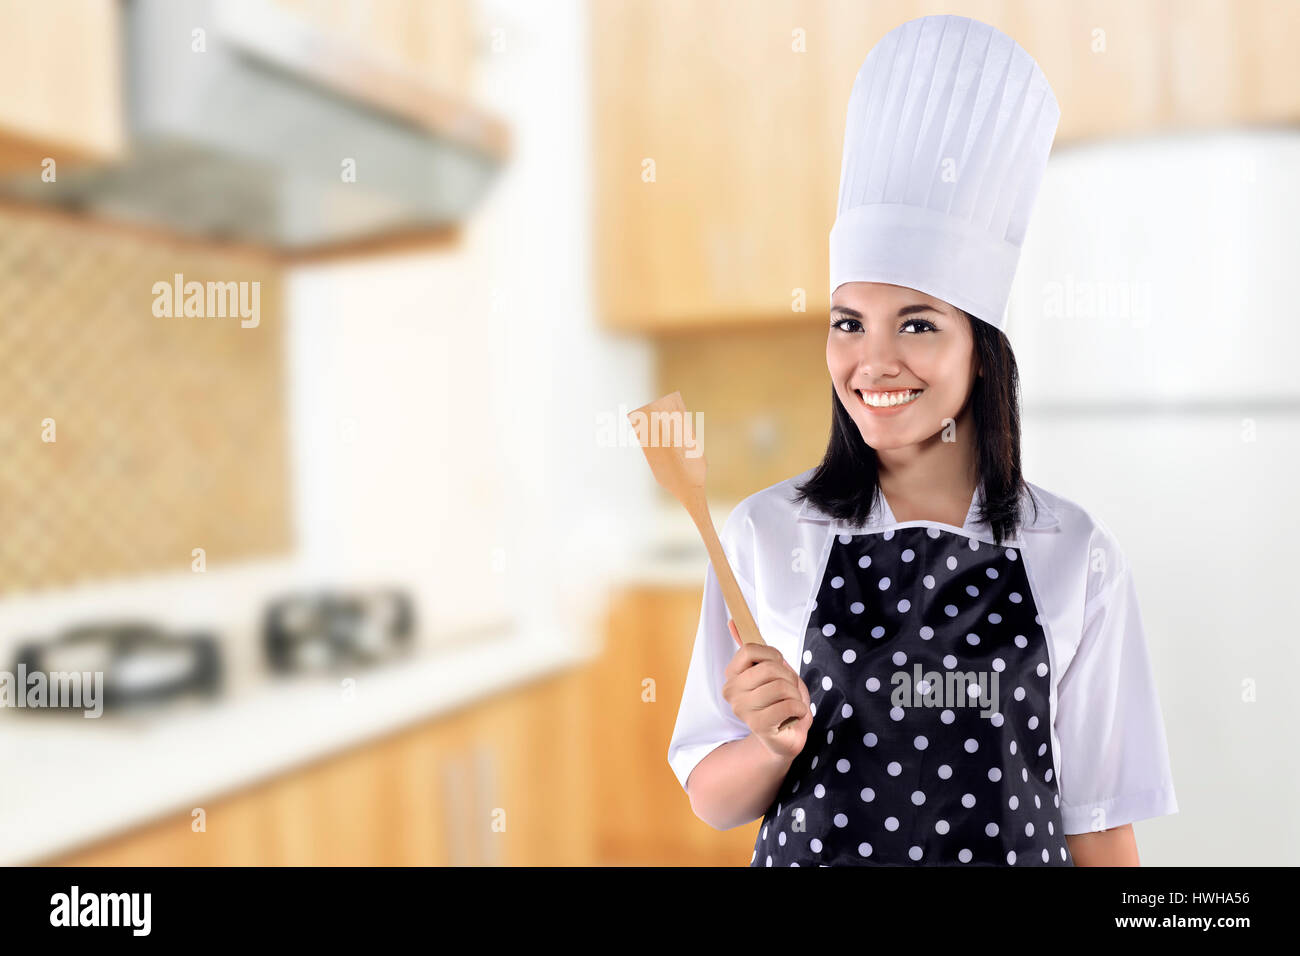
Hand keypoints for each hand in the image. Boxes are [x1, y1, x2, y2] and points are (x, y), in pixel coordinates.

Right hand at [722, 618, 811, 761]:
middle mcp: (731, 692)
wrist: (785, 737)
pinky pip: (788, 705)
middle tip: (788, 691)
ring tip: (790, 705)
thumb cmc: (778, 701)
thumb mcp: (769, 671)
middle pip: (769, 668)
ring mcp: (742, 709)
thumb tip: (732, 621)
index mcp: (732, 675)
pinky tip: (794, 716)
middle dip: (789, 677)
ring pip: (780, 687)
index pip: (750, 649)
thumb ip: (753, 650)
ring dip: (795, 695)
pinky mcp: (758, 726)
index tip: (778, 665)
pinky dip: (800, 709)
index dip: (772, 655)